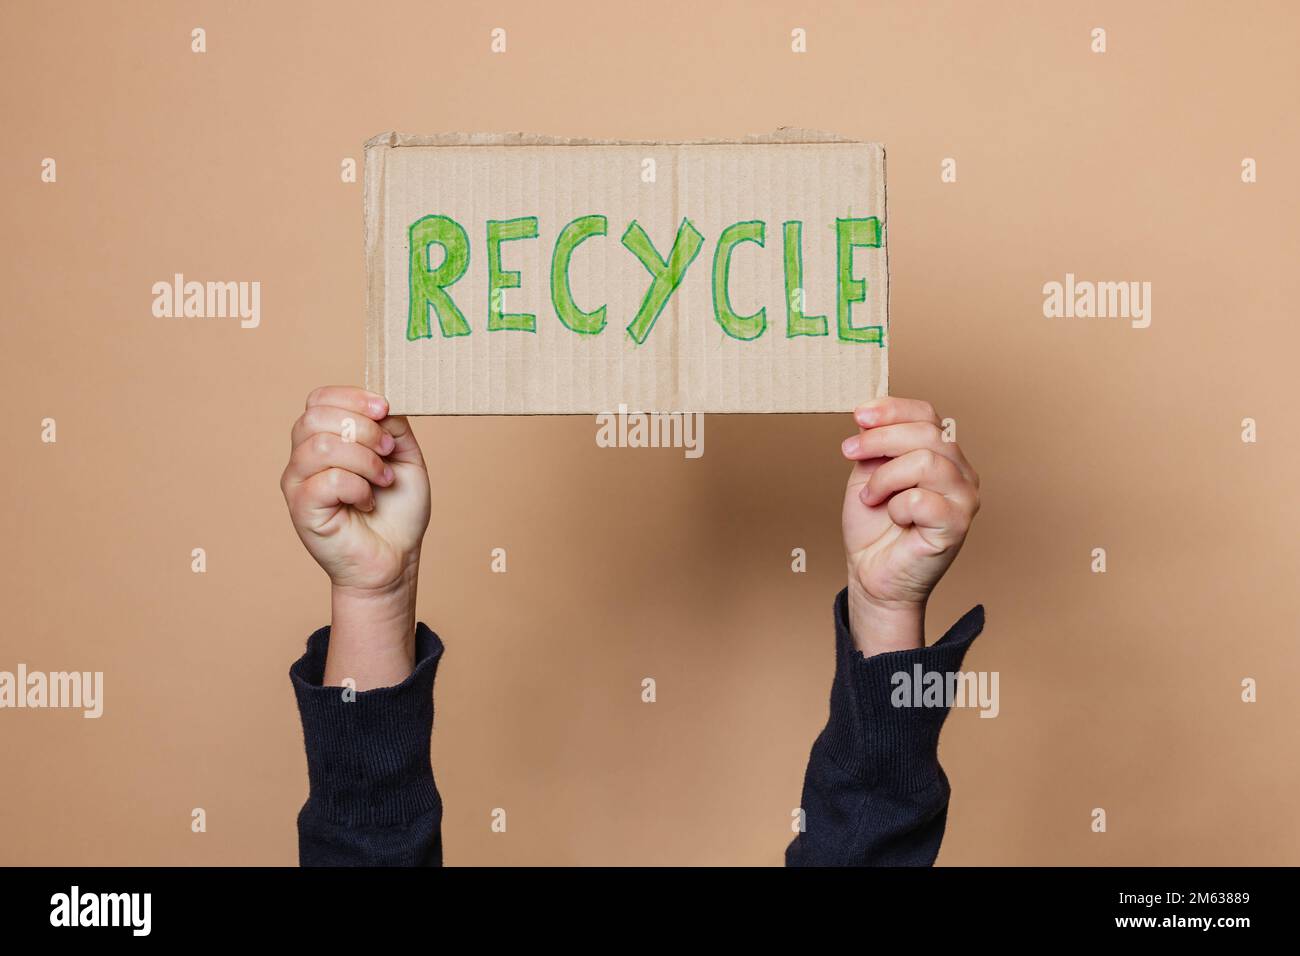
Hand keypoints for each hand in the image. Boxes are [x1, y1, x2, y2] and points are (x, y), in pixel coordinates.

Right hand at [281, 386, 430, 687]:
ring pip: (321, 445)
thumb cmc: (396, 511)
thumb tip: (381, 405)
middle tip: (387, 452)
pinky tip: (367, 502)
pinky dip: (357, 486)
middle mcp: (304, 456)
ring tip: (382, 479)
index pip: (320, 399)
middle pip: (316, 416)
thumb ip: (392, 427)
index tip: (384, 410)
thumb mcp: (406, 458)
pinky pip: (326, 480)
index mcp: (325, 438)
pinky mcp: (301, 509)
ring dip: (363, 459)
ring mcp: (298, 483)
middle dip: (362, 428)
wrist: (396, 558)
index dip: (352, 397)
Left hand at [840, 397, 979, 656]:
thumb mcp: (868, 473)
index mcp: (942, 454)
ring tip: (871, 496)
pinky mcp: (957, 526)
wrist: (871, 573)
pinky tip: (894, 517)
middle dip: (880, 439)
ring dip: (886, 476)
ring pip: (927, 461)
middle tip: (849, 452)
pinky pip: (923, 499)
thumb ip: (876, 446)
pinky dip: (898, 506)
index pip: (927, 414)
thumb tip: (871, 418)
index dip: (892, 409)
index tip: (858, 415)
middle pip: (928, 432)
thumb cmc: (874, 526)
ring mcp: (964, 499)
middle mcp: (961, 472)